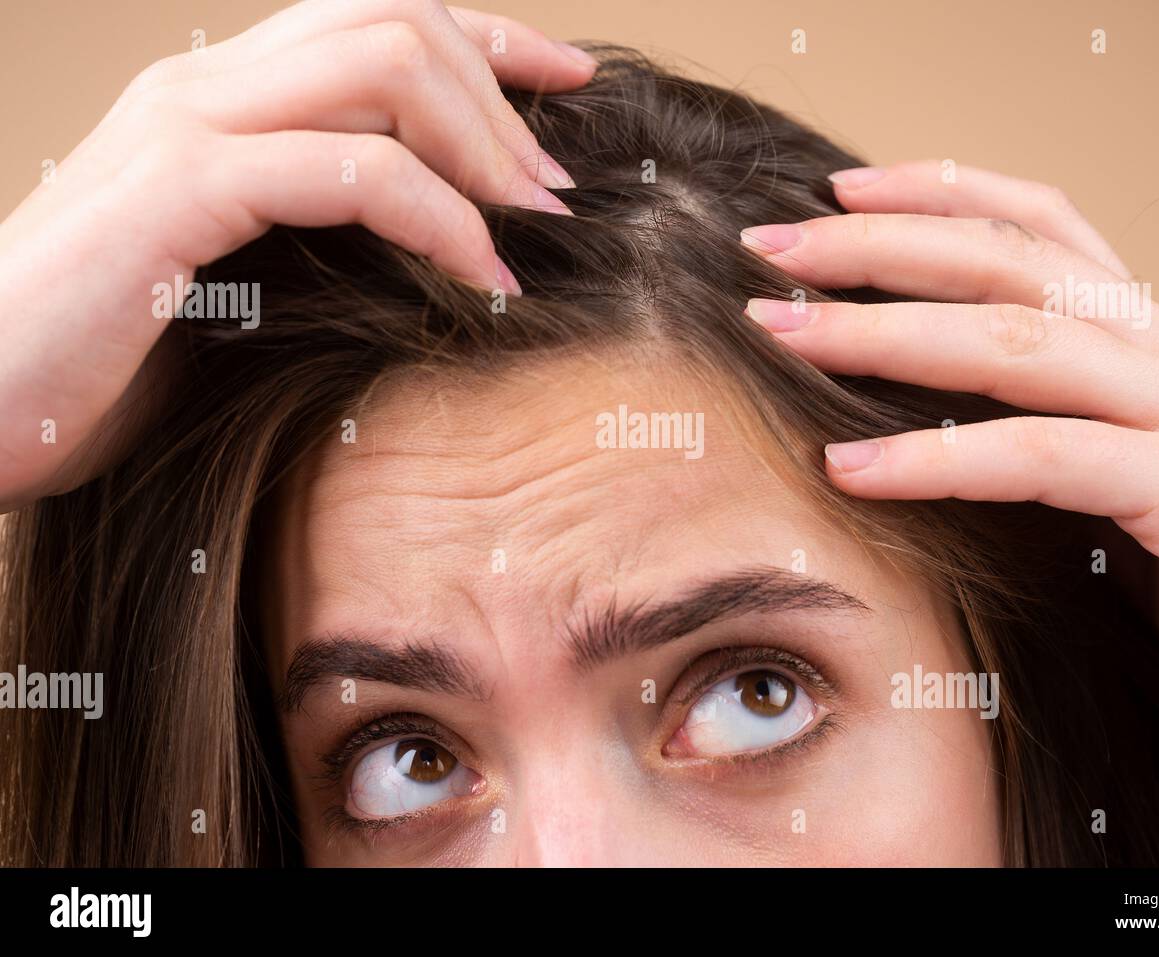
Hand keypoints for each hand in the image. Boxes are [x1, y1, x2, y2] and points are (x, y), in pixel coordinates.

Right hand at [0, 0, 594, 511]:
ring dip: (485, 145)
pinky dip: (440, 217)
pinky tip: (482, 276)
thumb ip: (315, 243)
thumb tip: (435, 259)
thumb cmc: (100, 362)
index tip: (570, 83)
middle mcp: (205, 86)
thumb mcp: (233, 283)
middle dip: (501, 93)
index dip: (491, 38)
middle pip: (397, 18)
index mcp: (221, 97)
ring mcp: (188, 125)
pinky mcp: (179, 190)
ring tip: (537, 224)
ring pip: (385, 65)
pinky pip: (351, 171)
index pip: (377, 18)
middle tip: (557, 186)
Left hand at [741, 160, 1158, 747]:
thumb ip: (1049, 429)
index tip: (839, 193)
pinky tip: (848, 469)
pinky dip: (938, 459)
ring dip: (884, 332)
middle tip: (769, 248)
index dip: (941, 195)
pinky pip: (1045, 457)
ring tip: (782, 332)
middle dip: (878, 248)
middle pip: (1011, 265)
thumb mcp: (1122, 480)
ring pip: (1018, 343)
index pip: (1044, 229)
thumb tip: (914, 418)